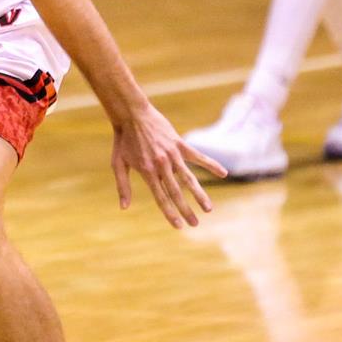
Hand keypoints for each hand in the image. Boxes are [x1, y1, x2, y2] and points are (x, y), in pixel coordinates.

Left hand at [110, 103, 222, 228]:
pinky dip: (211, 164)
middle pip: (176, 192)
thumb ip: (122, 186)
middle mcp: (161, 165)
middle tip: (195, 224)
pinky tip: (223, 173)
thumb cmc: (123, 141)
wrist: (132, 115)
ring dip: (200, 195)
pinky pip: (198, 157)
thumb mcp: (118, 164)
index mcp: (146, 172)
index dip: (169, 212)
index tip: (178, 226)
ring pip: (189, 178)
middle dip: (186, 210)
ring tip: (208, 209)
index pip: (160, 197)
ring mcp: (172, 154)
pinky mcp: (180, 144)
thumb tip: (124, 207)